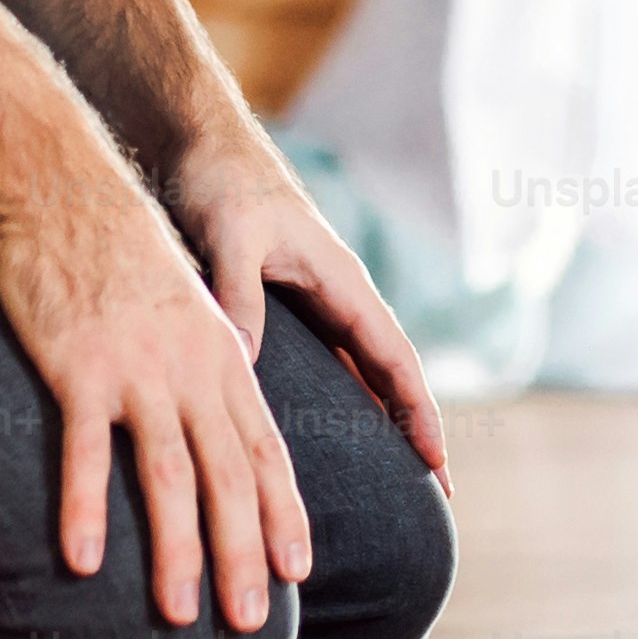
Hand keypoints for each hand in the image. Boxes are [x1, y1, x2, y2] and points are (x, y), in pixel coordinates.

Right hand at [0, 193, 306, 631]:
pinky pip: (85, 450)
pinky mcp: (78, 368)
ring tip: (182, 615)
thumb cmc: (118, 255)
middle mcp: (193, 370)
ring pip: (169, 473)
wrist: (61, 188)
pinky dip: (85, 506)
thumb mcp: (184, 310)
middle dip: (244, 553)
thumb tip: (212, 426)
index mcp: (222, 360)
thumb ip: (203, 369)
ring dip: (178, 550)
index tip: (297, 572)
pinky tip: (82, 562)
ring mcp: (138, 370)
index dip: (284, 513)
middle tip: (250, 624)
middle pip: (229, 475)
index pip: (267, 450)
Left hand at [172, 138, 451, 493]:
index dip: (416, 412)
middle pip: (389, 374)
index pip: (393, 358)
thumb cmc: (221, 182)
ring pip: (362, 373)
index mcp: (341, 280)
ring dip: (383, 423)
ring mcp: (318, 301)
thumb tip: (243, 363)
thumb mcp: (231, 237)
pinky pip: (328, 364)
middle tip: (436, 497)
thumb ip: (239, 296)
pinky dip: (342, 403)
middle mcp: (339, 295)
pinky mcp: (289, 303)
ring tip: (396, 486)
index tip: (436, 464)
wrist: (201, 141)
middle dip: (415, 432)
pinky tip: (337, 442)